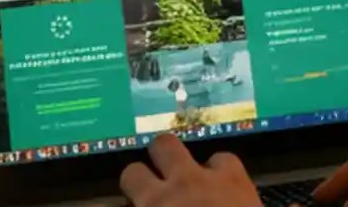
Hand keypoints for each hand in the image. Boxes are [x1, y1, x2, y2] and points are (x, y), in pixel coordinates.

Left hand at [120, 133, 260, 206]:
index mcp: (228, 183)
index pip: (222, 160)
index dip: (218, 168)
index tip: (217, 179)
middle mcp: (189, 183)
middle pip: (166, 146)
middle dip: (164, 153)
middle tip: (166, 169)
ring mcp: (156, 201)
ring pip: (133, 173)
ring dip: (136, 183)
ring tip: (141, 195)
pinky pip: (118, 206)